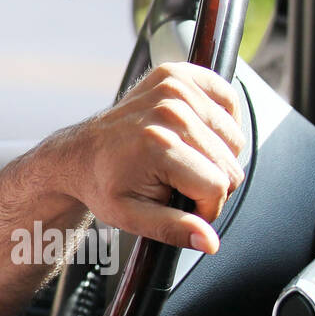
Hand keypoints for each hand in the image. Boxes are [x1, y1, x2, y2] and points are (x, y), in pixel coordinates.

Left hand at [61, 61, 245, 252]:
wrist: (81, 152)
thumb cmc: (103, 183)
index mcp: (157, 145)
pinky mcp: (177, 74)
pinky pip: (228, 98)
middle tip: (175, 180)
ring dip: (215, 153)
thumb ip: (173, 229)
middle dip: (210, 181)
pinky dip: (219, 118)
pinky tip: (192, 132)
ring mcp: (173, 88)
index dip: (205, 206)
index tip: (180, 204)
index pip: (217, 186)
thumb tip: (209, 241)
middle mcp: (168, 111)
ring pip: (233, 137)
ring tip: (180, 156)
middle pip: (229, 163)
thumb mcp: (130, 217)